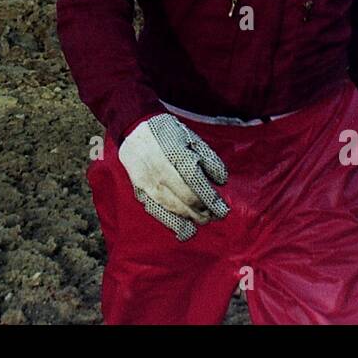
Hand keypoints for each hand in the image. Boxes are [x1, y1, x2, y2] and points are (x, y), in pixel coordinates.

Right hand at [118, 113, 229, 241]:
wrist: (134, 128)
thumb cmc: (167, 132)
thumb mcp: (191, 138)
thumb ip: (208, 158)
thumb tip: (221, 181)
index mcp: (175, 153)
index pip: (196, 182)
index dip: (211, 199)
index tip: (223, 210)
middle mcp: (160, 169)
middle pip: (185, 198)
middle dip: (203, 211)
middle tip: (214, 217)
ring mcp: (147, 181)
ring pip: (171, 206)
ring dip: (189, 217)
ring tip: (202, 221)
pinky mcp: (139, 189)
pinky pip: (156, 210)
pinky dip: (171, 222)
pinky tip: (183, 229)